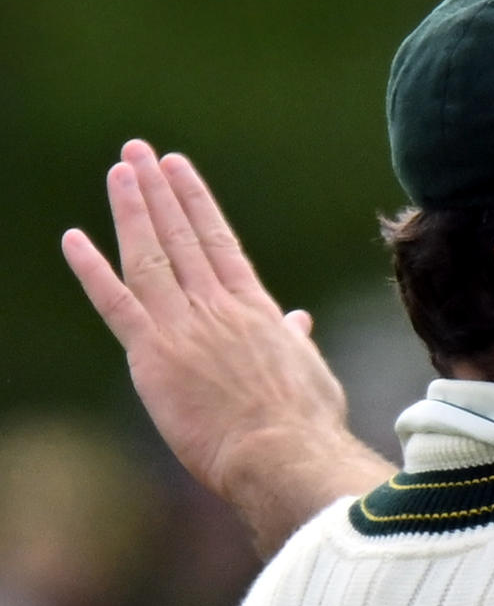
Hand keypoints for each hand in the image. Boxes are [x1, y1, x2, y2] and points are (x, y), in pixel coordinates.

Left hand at [57, 142, 380, 550]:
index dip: (195, 201)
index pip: (219, 241)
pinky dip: (91, 269)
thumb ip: (294, 341)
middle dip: (158, 189)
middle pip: (180, 236)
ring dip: (131, 209)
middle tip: (138, 152)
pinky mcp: (154, 354)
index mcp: (256, 310)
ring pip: (149, 256)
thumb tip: (298, 321)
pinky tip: (73, 239)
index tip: (178, 168)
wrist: (284, 454)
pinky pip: (115, 303)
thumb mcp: (309, 373)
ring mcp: (183, 327)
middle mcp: (217, 307)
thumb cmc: (306, 424)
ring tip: (119, 171)